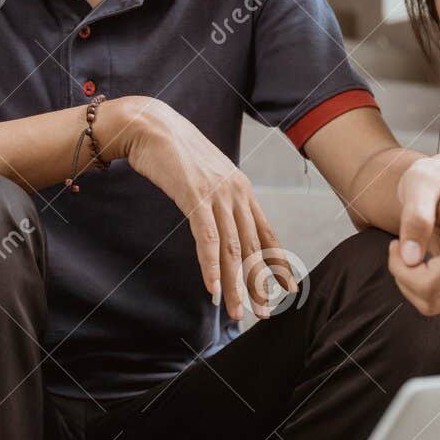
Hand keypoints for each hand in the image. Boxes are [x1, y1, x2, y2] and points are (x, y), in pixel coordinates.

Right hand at [112, 97, 291, 321]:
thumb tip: (224, 221)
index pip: (266, 233)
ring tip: (235, 312)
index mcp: (243, 190)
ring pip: (232, 249)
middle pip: (252, 248)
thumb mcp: (207, 176)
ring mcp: (217, 195)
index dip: (277, 262)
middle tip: (263, 313)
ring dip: (234, 284)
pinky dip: (211, 266)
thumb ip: (220, 198)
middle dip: (258, 284)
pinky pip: (207, 238)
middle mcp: (236, 193)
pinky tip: (212, 289)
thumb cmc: (176, 152)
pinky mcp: (195, 196)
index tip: (287, 288)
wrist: (152, 125)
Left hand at [386, 153, 439, 323]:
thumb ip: (416, 214)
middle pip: (439, 286)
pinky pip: (432, 303)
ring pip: (434, 301)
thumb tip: (413, 258)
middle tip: (395, 246)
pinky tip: (413, 264)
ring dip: (407, 281)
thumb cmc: (431, 177)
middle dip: (404, 272)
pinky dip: (412, 288)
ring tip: (403, 252)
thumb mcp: (420, 181)